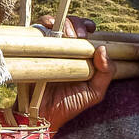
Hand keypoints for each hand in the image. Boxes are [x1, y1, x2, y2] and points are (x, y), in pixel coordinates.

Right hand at [34, 14, 112, 130]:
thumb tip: (103, 50)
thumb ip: (106, 74)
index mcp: (78, 55)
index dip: (86, 25)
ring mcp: (47, 48)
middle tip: (79, 36)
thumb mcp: (94, 93)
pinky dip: (44, 24)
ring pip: (55, 24)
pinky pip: (37, 30)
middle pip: (70, 24)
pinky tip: (51, 28)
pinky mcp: (32, 49)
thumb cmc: (68, 105)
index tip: (91, 29)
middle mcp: (63, 49)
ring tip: (68, 36)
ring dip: (63, 24)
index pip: (83, 32)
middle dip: (77, 24)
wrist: (43, 115)